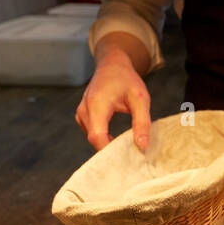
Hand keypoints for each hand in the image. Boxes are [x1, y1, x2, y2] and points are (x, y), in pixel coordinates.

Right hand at [75, 32, 152, 149]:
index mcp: (97, 104)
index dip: (109, 151)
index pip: (97, 137)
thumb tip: (143, 146)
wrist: (112, 65)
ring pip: (92, 137)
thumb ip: (142, 122)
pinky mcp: (82, 115)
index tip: (126, 159)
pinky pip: (91, 132)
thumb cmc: (126, 79)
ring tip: (124, 147)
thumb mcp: (140, 99)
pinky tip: (115, 139)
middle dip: (110, 150)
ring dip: (107, 144)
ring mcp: (81, 112)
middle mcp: (84, 109)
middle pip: (94, 140)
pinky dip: (102, 137)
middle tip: (129, 157)